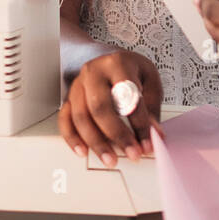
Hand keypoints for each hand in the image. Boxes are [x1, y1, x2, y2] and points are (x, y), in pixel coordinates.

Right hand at [58, 50, 164, 166]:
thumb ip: (151, 107)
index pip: (128, 96)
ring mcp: (78, 85)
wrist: (110, 61)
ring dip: (96, 142)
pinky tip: (83, 151)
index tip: (147, 143)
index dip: (139, 124)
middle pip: (100, 107)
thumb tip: (153, 134)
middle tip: (131, 153)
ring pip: (81, 116)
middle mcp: (93, 72)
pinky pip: (65, 120)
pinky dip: (73, 138)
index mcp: (117, 63)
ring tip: (110, 159)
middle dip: (116, 135)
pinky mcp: (68, 98)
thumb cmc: (131, 71)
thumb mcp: (150, 81)